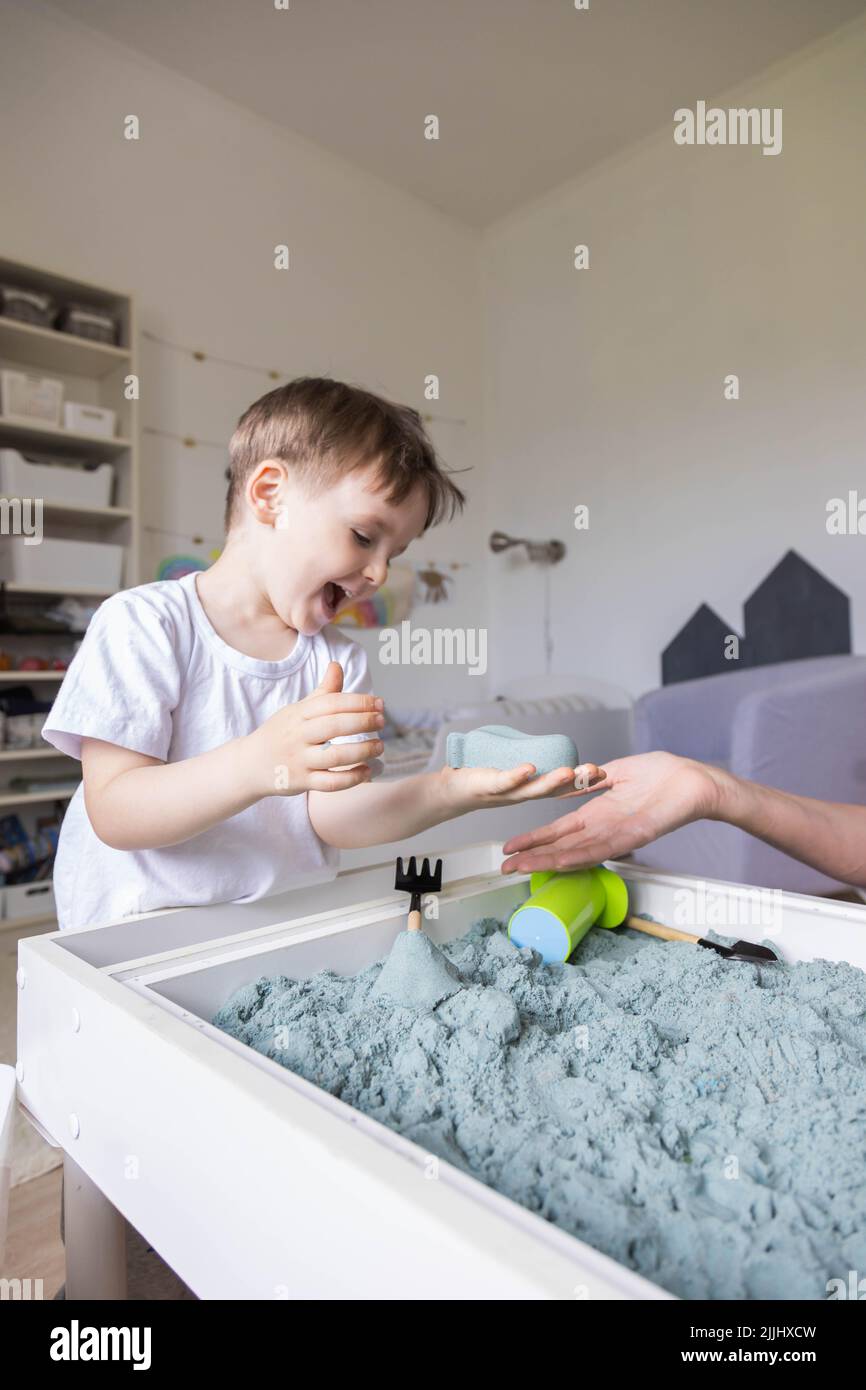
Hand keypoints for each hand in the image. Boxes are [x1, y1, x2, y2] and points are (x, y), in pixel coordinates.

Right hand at [244, 660, 384, 796]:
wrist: (249, 764)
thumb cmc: (280, 733)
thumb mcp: (297, 710)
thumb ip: (322, 692)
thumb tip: (337, 665)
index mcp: (299, 714)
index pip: (331, 703)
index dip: (358, 702)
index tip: (379, 703)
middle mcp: (298, 736)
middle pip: (334, 727)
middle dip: (363, 722)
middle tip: (382, 721)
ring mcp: (300, 761)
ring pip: (336, 756)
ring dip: (363, 751)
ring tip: (379, 746)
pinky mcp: (302, 783)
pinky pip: (332, 783)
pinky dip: (353, 778)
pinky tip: (368, 771)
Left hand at [439, 760, 606, 814]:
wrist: (451, 790)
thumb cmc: (483, 777)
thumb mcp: (514, 770)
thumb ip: (531, 761)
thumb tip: (548, 743)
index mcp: (533, 789)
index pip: (563, 786)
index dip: (583, 780)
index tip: (603, 772)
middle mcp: (525, 794)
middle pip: (556, 790)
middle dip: (578, 781)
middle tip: (596, 772)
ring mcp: (508, 791)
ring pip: (535, 789)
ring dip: (553, 781)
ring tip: (570, 772)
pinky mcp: (490, 785)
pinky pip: (506, 781)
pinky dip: (518, 774)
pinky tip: (530, 767)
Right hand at [499, 752, 722, 873]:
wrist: (694, 780)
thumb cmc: (662, 775)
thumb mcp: (616, 773)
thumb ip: (589, 781)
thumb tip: (563, 783)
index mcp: (598, 814)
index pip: (559, 831)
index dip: (534, 840)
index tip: (510, 848)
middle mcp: (603, 829)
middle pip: (561, 848)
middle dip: (532, 858)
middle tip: (504, 868)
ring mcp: (617, 836)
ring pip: (576, 853)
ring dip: (548, 862)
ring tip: (522, 868)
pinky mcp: (634, 836)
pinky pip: (604, 848)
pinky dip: (580, 857)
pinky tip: (560, 862)